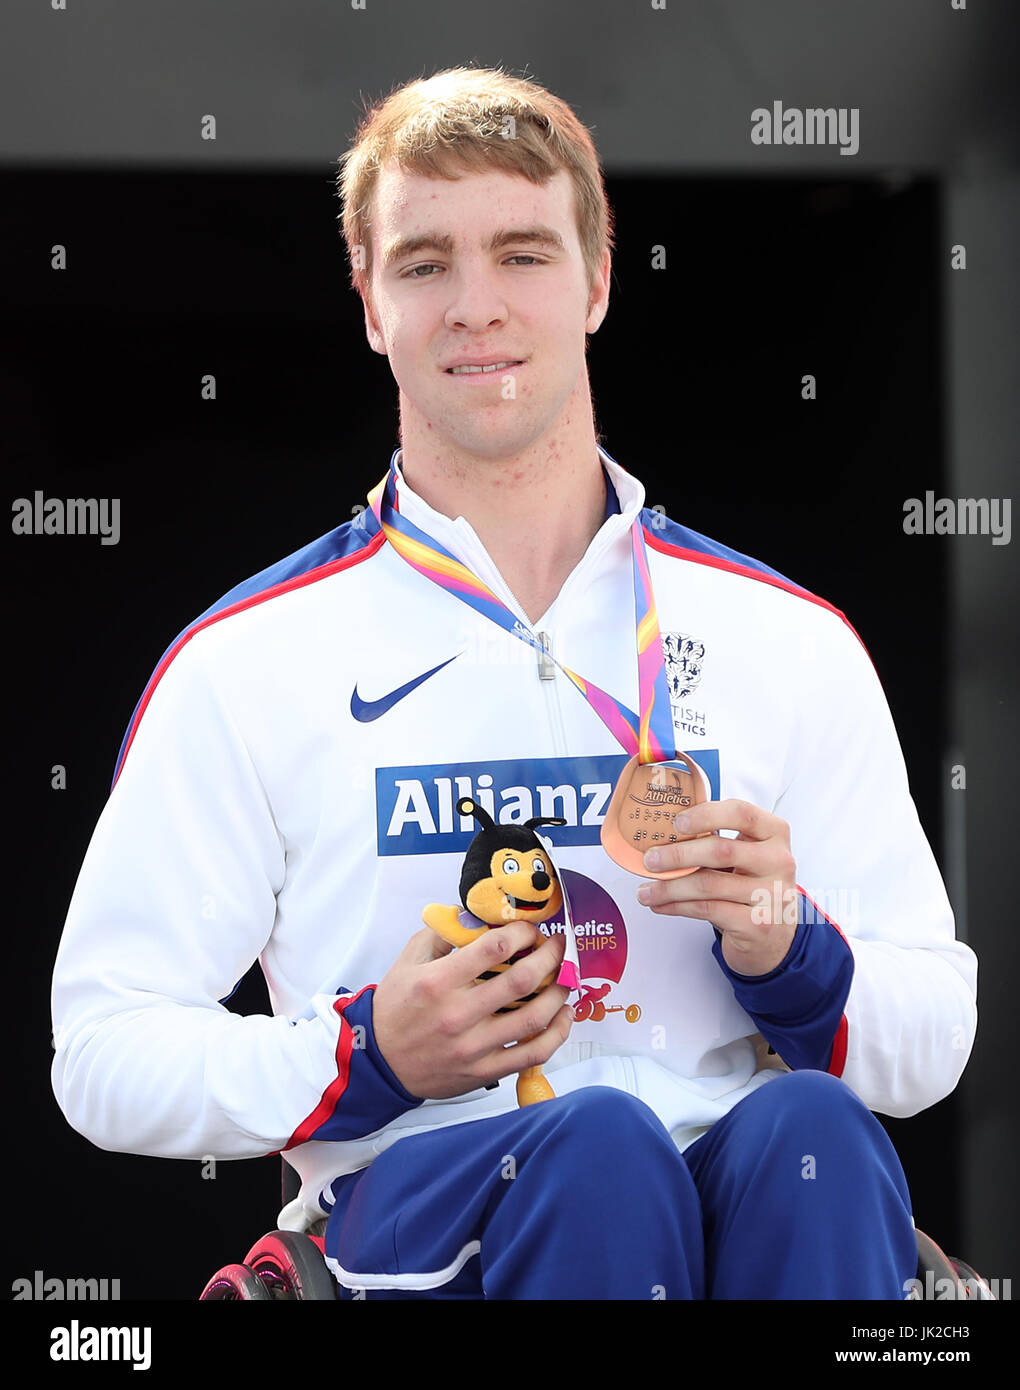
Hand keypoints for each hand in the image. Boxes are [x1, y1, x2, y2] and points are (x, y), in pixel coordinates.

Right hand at [372, 922, 572, 1099]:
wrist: (378, 1062)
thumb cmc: (396, 1008)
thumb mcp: (408, 960)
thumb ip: (442, 934)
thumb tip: (477, 917)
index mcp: (439, 981)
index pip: (494, 947)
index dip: (522, 933)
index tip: (530, 931)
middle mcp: (458, 1013)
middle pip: (522, 980)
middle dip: (550, 957)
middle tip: (557, 946)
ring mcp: (474, 1046)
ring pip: (534, 1018)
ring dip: (559, 993)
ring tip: (565, 978)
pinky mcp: (484, 1071)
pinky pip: (532, 1054)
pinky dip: (556, 1034)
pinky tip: (564, 1016)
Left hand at [636, 799, 797, 975]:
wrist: (774, 935)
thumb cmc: (751, 885)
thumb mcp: (745, 855)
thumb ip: (717, 840)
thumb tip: (662, 837)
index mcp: (774, 833)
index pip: (742, 813)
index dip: (706, 814)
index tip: (676, 823)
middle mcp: (779, 861)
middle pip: (722, 850)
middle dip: (678, 855)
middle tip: (650, 860)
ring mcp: (772, 894)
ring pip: (709, 885)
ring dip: (670, 887)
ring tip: (645, 891)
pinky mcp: (759, 924)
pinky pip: (708, 910)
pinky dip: (678, 906)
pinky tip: (661, 905)